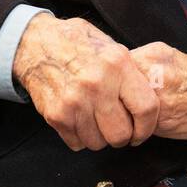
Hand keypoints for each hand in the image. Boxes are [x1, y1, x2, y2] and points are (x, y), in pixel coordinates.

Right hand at [12, 12, 159, 150]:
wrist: (35, 43)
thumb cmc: (78, 44)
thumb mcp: (113, 48)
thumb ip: (132, 73)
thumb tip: (151, 97)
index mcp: (118, 66)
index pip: (146, 109)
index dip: (147, 127)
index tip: (142, 131)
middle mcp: (98, 85)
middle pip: (121, 134)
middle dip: (123, 137)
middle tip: (119, 129)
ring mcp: (75, 102)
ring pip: (98, 143)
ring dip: (100, 138)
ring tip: (97, 121)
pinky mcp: (56, 115)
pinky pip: (77, 143)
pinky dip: (81, 137)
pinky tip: (80, 120)